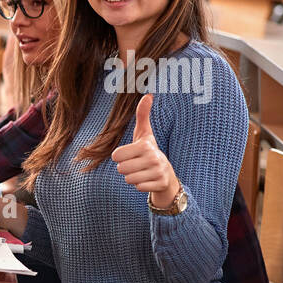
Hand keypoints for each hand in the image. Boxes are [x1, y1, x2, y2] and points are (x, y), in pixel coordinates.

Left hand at [111, 94, 178, 208]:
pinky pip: (138, 187)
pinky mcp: (160, 183)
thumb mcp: (144, 133)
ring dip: (132, 177)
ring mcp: (158, 171)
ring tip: (142, 171)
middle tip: (136, 164)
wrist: (166, 172)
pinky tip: (148, 179)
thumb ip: (143, 115)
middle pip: (120, 169)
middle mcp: (154, 157)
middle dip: (126, 168)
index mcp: (145, 145)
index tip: (131, 154)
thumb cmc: (148, 151)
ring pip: (128, 179)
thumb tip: (148, 95)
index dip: (120, 157)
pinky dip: (140, 185)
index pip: (116, 156)